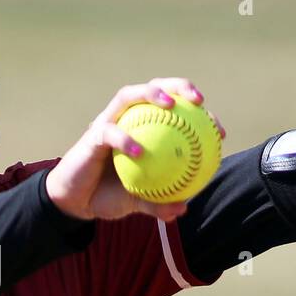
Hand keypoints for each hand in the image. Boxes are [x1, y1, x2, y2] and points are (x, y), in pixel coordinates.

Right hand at [45, 77, 225, 222]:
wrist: (76, 202)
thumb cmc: (108, 196)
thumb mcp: (137, 202)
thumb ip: (158, 203)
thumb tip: (182, 208)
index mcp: (144, 129)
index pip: (175, 112)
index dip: (200, 116)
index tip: (219, 132)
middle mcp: (128, 118)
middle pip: (155, 88)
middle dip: (179, 86)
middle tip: (199, 101)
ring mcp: (108, 122)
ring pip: (130, 95)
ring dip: (151, 94)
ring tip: (169, 106)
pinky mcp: (92, 134)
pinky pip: (110, 132)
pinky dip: (125, 139)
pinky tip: (138, 151)